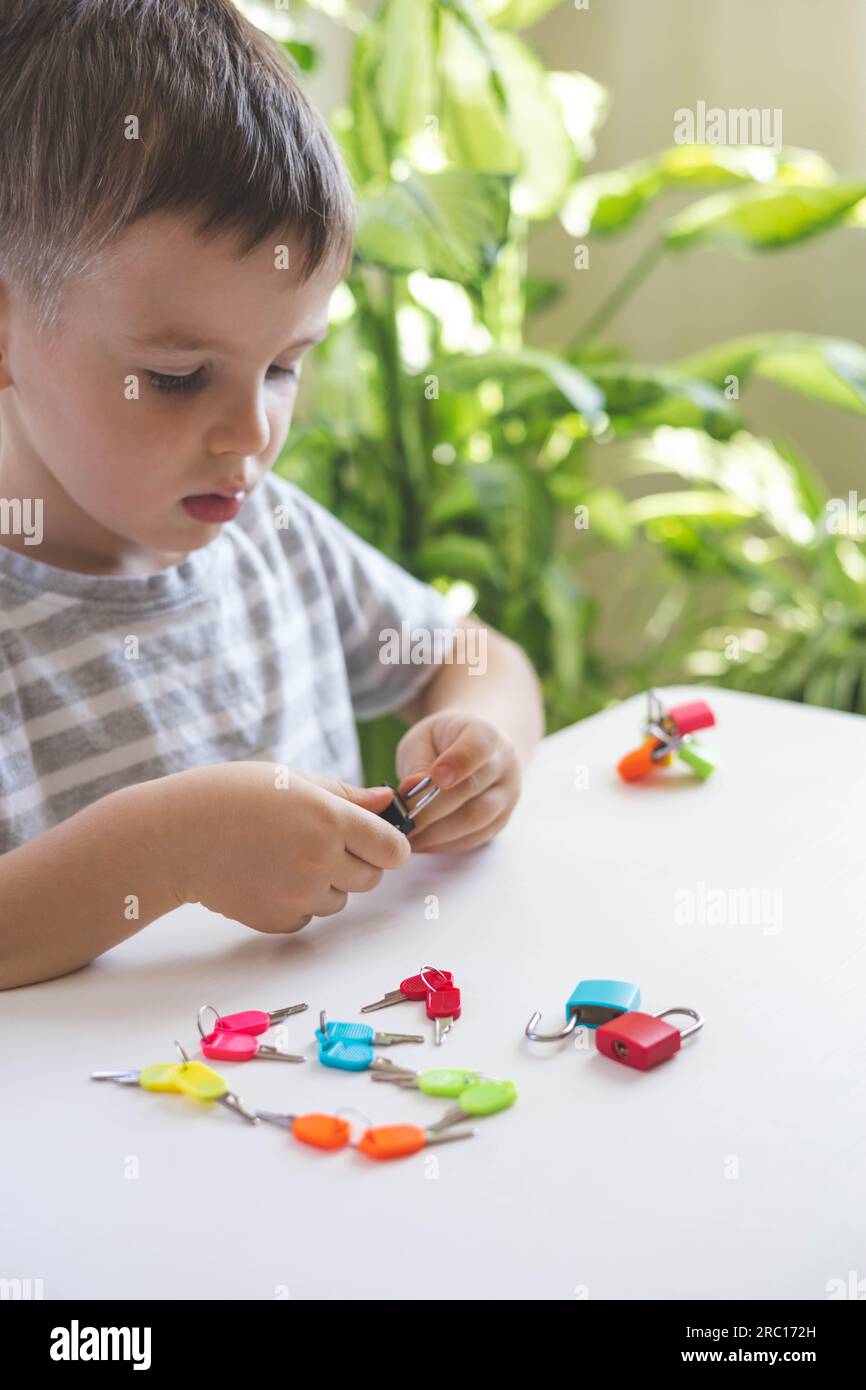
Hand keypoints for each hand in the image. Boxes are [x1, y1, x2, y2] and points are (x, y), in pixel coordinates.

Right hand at [161, 763, 408, 933]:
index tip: (374, 838)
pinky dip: (298, 902)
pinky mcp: (278, 920)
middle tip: (321, 842)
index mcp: (330, 820)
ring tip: (286, 856)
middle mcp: (321, 861)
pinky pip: (309, 916)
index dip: (388, 844)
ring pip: (340, 900)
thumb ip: (346, 795)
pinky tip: (269, 876)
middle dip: (358, 862)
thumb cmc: (231, 796)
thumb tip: (386, 802)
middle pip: (372, 878)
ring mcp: (299, 895)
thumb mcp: (292, 779)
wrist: (176, 836)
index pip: (393, 849)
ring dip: (327, 883)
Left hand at [394, 710, 520, 852]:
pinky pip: (474, 838)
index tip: (436, 777)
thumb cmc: (442, 743)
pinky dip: (445, 844)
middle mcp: (504, 764)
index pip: (479, 746)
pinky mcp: (500, 821)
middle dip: (433, 809)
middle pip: (472, 789)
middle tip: (402, 821)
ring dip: (437, 833)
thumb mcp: (422, 739)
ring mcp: (507, 795)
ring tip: (407, 836)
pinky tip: (421, 843)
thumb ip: (417, 762)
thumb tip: (410, 790)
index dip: (458, 762)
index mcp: (486, 733)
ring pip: (476, 820)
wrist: (474, 752)